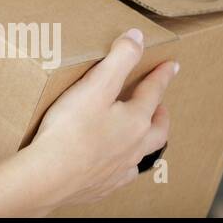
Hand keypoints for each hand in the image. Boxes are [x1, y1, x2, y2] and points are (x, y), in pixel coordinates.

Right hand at [25, 28, 175, 211]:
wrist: (50, 176)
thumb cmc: (70, 130)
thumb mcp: (94, 85)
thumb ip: (118, 59)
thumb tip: (137, 37)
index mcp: (135, 120)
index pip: (153, 92)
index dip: (161, 76)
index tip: (171, 66)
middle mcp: (135, 146)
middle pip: (158, 129)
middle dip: (161, 114)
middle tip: (161, 106)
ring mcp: (120, 168)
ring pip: (143, 154)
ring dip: (145, 141)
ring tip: (140, 135)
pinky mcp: (104, 184)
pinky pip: (123, 174)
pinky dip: (124, 166)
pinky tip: (115, 164)